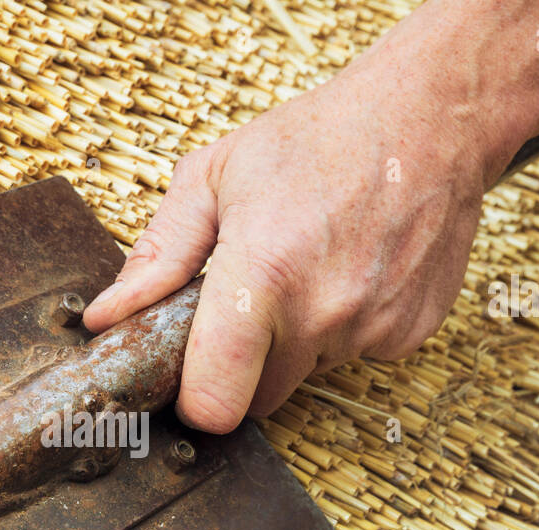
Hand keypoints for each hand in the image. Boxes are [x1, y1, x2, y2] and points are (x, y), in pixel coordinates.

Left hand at [82, 46, 498, 433]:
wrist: (429, 118)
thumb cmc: (317, 139)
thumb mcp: (215, 178)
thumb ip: (158, 255)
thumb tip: (108, 315)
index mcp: (262, 277)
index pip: (216, 402)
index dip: (196, 402)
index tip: (189, 381)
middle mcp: (321, 313)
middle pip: (259, 399)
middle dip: (243, 367)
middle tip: (245, 307)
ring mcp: (372, 328)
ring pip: (309, 373)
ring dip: (297, 341)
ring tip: (306, 268)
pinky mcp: (410, 333)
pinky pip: (357, 355)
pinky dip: (345, 327)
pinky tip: (349, 271)